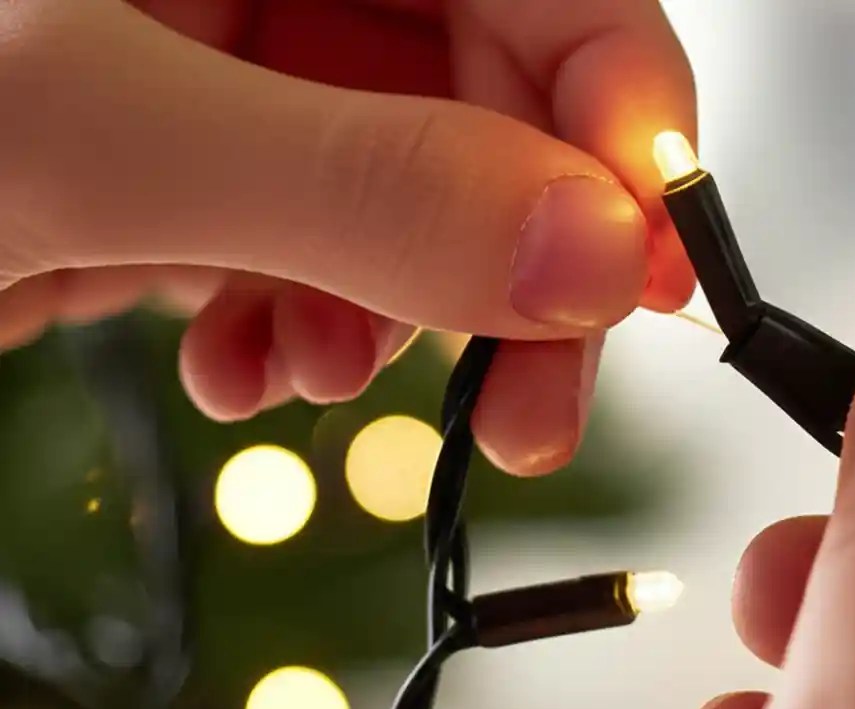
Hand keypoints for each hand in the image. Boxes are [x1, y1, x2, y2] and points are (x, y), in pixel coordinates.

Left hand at [0, 0, 694, 474]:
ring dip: (402, 311)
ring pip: (427, 190)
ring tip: (322, 370)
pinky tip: (257, 354)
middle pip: (504, 98)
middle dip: (521, 262)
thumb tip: (586, 249)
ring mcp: (258, 60)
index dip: (621, 110)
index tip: (650, 255)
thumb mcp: (94, 133)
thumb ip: (359, 184)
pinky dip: (318, 320)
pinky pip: (336, 238)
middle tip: (534, 391)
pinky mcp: (224, 153)